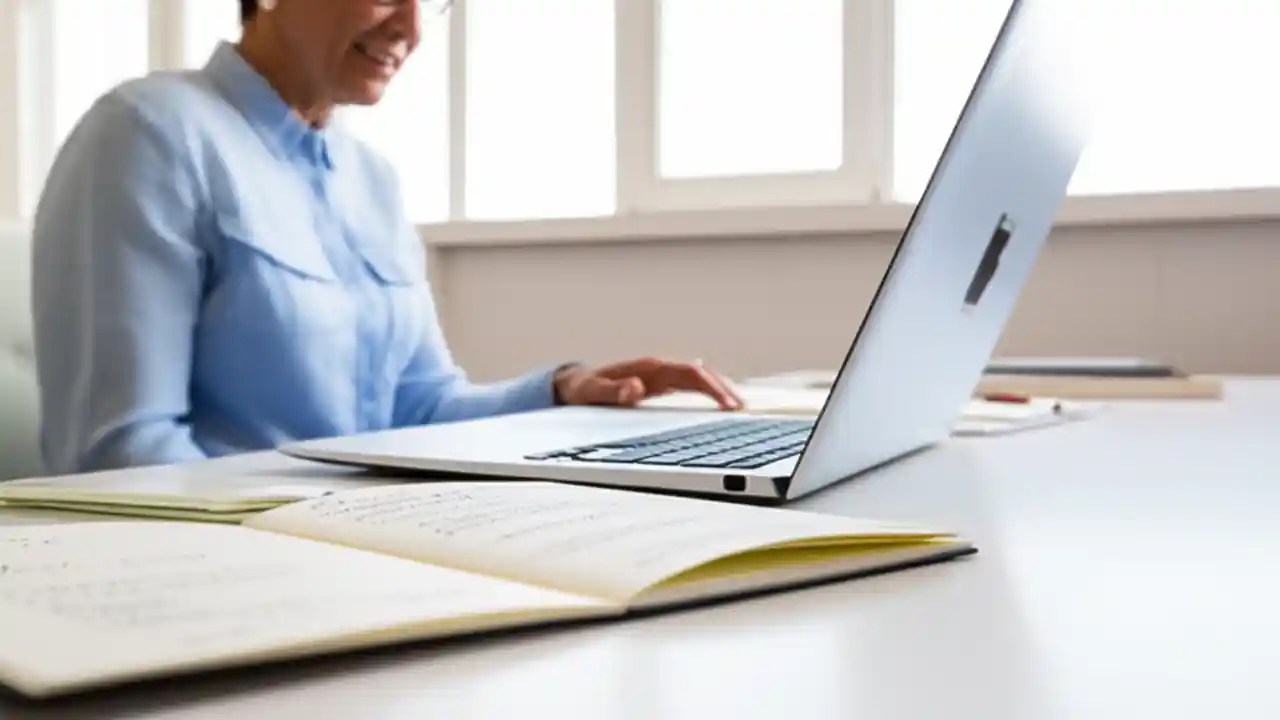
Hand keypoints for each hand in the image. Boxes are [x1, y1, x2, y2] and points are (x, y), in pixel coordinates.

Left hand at [553, 357, 744, 410]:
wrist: (575, 385)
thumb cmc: (584, 390)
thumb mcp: (593, 393)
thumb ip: (613, 391)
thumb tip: (636, 388)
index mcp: (649, 368)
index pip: (689, 373)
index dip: (711, 386)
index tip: (726, 402)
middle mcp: (658, 368)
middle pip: (700, 373)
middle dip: (722, 388)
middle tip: (740, 408)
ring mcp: (660, 375)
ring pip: (698, 377)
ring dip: (718, 389)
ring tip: (736, 407)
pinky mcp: (659, 384)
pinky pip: (689, 385)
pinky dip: (707, 392)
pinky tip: (718, 403)